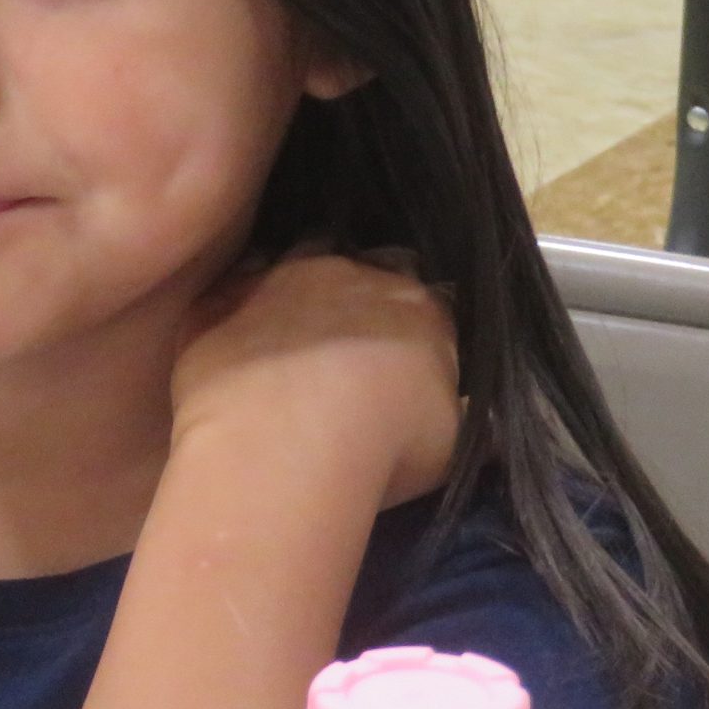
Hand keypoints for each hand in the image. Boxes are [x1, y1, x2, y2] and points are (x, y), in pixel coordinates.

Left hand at [169, 246, 459, 508]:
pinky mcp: (222, 300)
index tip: (406, 356)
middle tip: (343, 346)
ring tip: (288, 332)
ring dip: (296, 286)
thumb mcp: (452, 444)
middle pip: (362, 269)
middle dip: (357, 297)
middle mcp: (353, 275)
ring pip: (295, 260)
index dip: (417, 325)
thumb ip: (461, 420)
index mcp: (421, 308)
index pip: (431, 298)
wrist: (285, 441)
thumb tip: (486, 429)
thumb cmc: (386, 447)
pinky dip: (234, 310)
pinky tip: (233, 341)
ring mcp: (282, 280)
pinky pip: (231, 290)